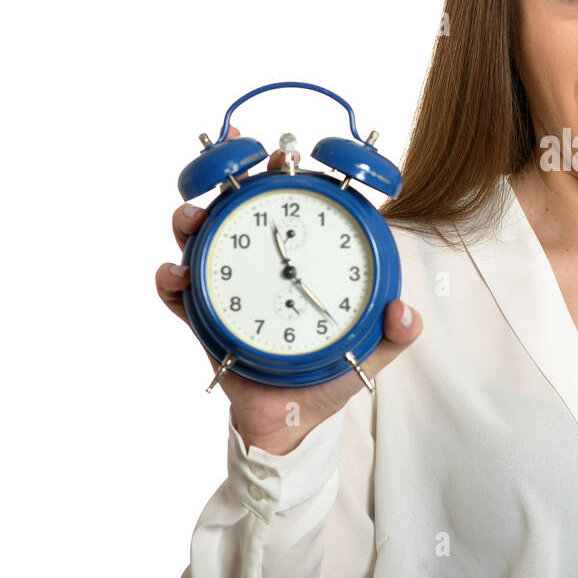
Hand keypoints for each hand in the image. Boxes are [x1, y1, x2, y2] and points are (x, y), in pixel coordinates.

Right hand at [155, 125, 421, 454]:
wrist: (291, 423)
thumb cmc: (329, 374)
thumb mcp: (371, 352)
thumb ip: (395, 333)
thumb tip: (406, 313)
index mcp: (307, 260)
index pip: (296, 206)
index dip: (287, 174)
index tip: (282, 155)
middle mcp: (265, 263)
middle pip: (241, 209)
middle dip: (229, 180)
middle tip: (231, 172)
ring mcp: (230, 283)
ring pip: (202, 238)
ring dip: (192, 221)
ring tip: (193, 218)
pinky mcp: (203, 314)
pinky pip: (178, 291)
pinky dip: (171, 278)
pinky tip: (176, 274)